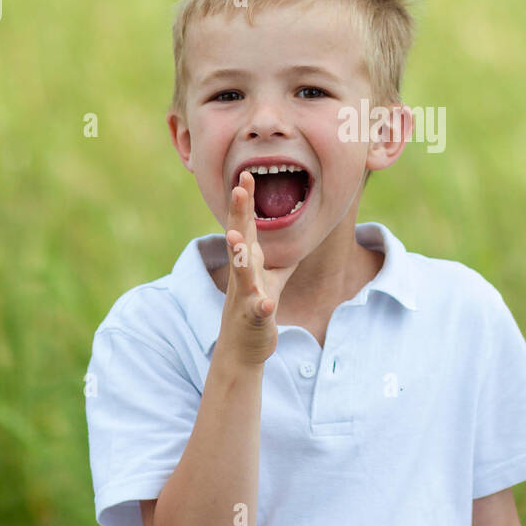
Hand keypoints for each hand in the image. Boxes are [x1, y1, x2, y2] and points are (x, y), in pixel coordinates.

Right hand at [219, 171, 298, 365]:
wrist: (242, 349)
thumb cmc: (254, 310)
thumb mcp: (269, 280)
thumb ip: (277, 260)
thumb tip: (289, 241)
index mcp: (247, 262)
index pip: (245, 226)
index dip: (245, 202)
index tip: (245, 175)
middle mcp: (242, 274)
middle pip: (239, 239)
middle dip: (239, 214)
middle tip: (238, 187)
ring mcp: (244, 296)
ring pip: (242, 273)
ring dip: (239, 254)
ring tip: (237, 237)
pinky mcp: (253, 318)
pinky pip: (257, 310)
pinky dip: (262, 305)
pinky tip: (267, 301)